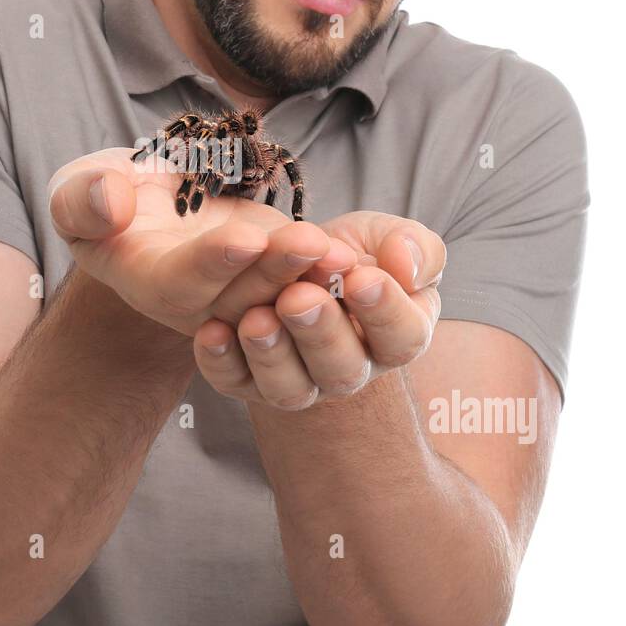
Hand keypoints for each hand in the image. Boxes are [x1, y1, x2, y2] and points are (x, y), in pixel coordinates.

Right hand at [47, 147, 359, 337]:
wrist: (141, 200)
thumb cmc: (102, 195)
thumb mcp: (76, 189)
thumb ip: (80, 199)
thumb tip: (108, 200)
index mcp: (147, 282)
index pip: (180, 284)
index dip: (213, 264)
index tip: (244, 237)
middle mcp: (198, 303)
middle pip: (241, 298)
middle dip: (277, 270)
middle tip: (311, 243)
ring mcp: (239, 293)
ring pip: (279, 296)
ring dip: (311, 275)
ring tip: (340, 250)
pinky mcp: (271, 276)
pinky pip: (303, 283)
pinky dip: (328, 271)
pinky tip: (357, 253)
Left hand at [191, 210, 445, 407]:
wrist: (289, 259)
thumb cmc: (348, 252)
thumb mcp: (384, 237)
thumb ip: (413, 248)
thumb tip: (406, 266)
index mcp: (394, 338)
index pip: (403, 338)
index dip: (385, 312)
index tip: (363, 277)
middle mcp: (347, 370)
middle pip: (342, 370)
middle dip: (320, 332)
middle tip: (299, 297)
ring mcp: (297, 382)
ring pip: (289, 388)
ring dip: (271, 354)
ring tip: (257, 318)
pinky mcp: (246, 380)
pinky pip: (233, 382)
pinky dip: (220, 361)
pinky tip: (211, 331)